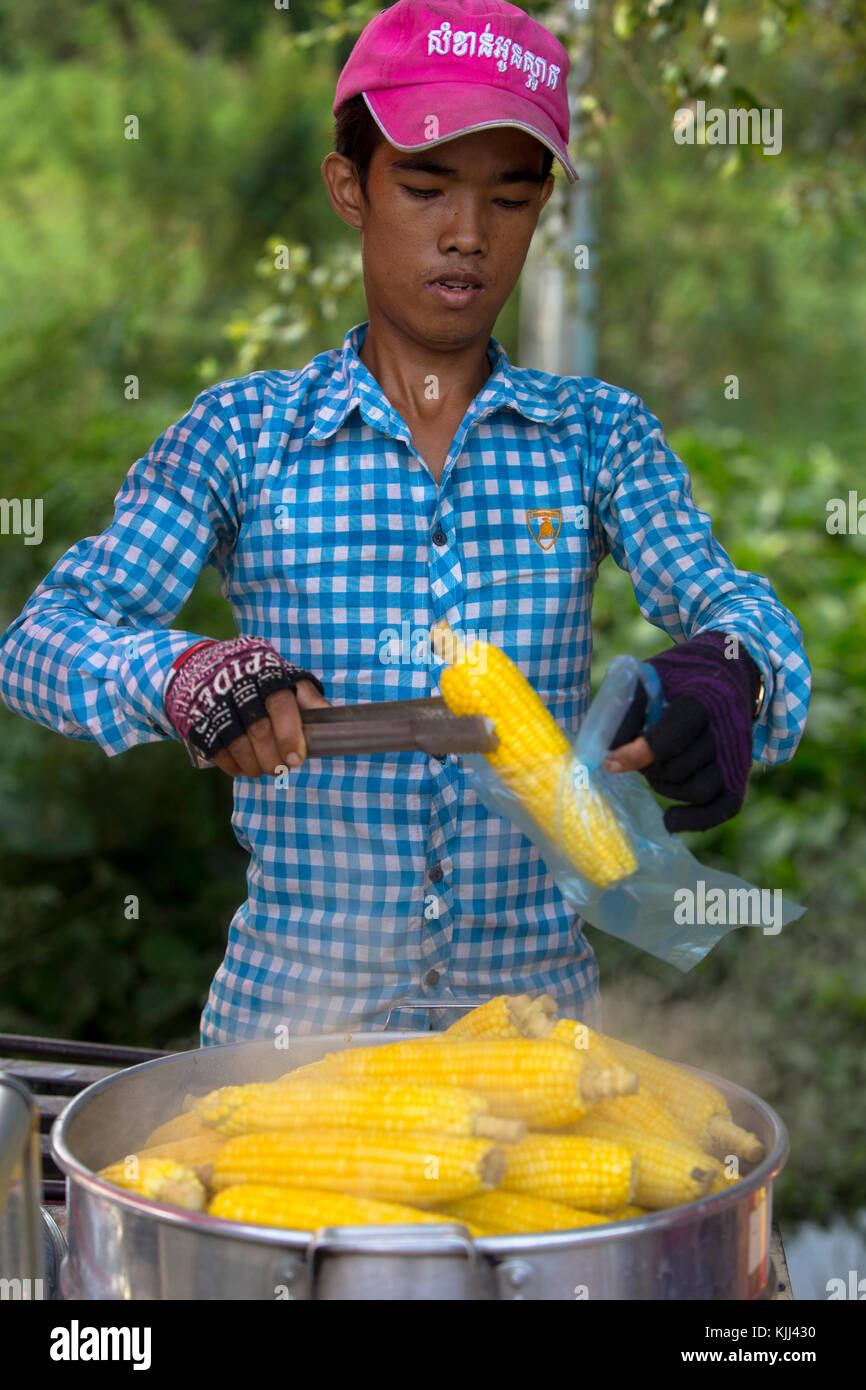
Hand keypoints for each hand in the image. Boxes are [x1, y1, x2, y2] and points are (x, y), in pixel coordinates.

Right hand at [164, 636, 329, 777]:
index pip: (280, 705)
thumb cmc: (257, 678)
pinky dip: (232, 766)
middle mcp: (238, 685)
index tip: (296, 759)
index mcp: (266, 672)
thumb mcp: (285, 676)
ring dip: (254, 765)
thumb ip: (307, 698)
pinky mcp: (198, 721)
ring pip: (237, 744)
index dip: (290, 735)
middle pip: (258, 730)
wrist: (204, 666)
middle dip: (273, 757)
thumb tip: (332, 722)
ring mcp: (214, 703)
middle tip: (282, 768)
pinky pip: (216, 751)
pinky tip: (243, 768)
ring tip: (264, 770)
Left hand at [602, 631, 760, 832]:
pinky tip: (668, 820)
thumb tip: (610, 747)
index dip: (639, 752)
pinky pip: (723, 809)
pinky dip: (694, 820)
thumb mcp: (652, 674)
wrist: (729, 670)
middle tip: (637, 752)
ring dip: (664, 786)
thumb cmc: (681, 675)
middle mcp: (727, 730)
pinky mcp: (740, 774)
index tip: (609, 763)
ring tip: (653, 769)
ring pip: (696, 791)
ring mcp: (737, 755)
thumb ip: (629, 705)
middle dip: (648, 766)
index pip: (672, 734)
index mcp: (704, 699)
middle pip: (678, 768)